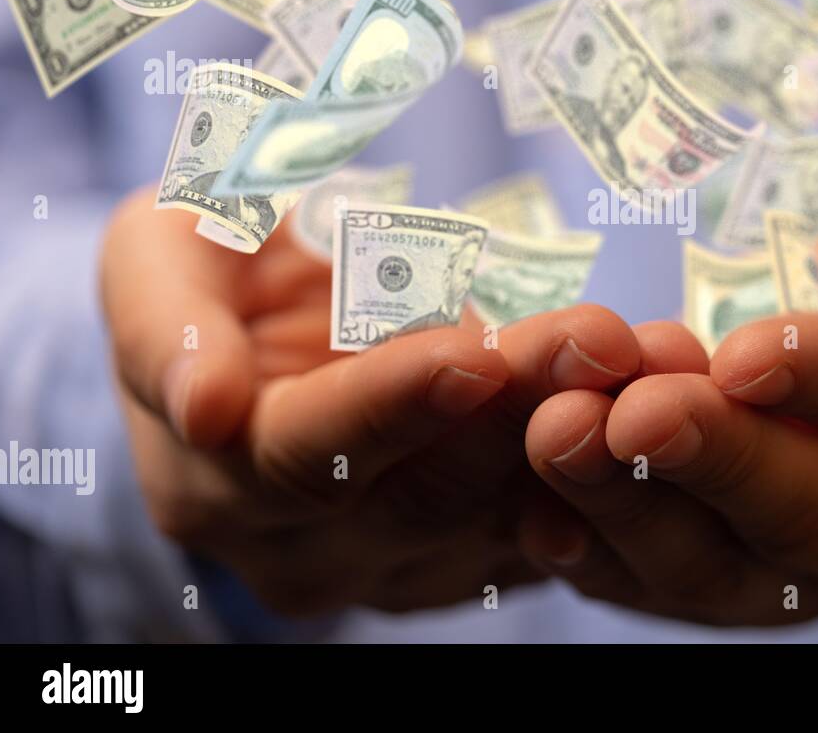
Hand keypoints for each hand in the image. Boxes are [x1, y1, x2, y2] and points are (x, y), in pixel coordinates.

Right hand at [99, 186, 697, 616]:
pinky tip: (661, 398)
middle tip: (596, 340)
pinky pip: (545, 518)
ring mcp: (397, 561)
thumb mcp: (156, 256)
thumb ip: (166, 327)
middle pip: (424, 489)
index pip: (307, 455)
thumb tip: (207, 408)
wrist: (260, 330)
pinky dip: (604, 462)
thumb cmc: (207, 269)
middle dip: (514, 409)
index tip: (474, 351)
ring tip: (643, 358)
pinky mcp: (472, 549)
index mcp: (216, 480)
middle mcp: (307, 547)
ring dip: (577, 434)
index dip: (391, 405)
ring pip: (499, 508)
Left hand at [520, 179, 817, 623]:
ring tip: (557, 436)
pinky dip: (597, 556)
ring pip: (719, 566)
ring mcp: (810, 580)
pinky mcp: (734, 586)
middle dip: (715, 460)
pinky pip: (658, 590)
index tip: (746, 351)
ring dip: (630, 507)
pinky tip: (540, 514)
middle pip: (806, 513)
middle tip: (633, 412)